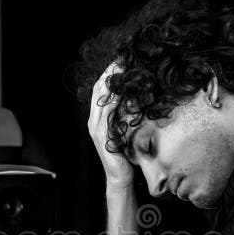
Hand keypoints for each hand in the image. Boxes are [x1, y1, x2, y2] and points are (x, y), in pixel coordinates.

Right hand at [87, 63, 134, 190]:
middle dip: (110, 72)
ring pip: (100, 97)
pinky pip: (105, 112)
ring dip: (111, 81)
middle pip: (98, 88)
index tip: (123, 60)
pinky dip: (112, 99)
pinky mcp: (101, 135)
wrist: (121, 176)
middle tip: (123, 58)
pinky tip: (120, 90)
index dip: (110, 73)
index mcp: (99, 117)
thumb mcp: (126, 129)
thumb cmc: (126, 153)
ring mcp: (96, 127)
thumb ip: (126, 114)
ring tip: (122, 68)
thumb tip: (138, 97)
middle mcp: (94, 120)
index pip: (102, 89)